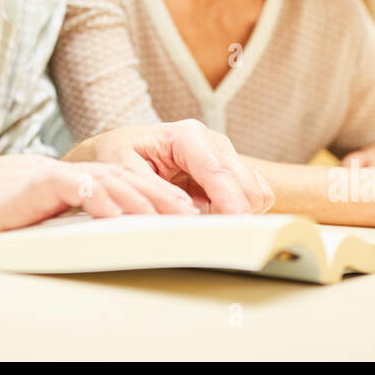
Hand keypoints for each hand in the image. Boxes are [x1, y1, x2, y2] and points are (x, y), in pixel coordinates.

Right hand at [0, 153, 198, 253]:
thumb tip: (65, 257)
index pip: (121, 187)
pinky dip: (111, 203)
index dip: (155, 200)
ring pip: (117, 182)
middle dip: (170, 197)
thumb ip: (44, 232)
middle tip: (205, 217)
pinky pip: (83, 190)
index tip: (186, 219)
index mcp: (62, 183)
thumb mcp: (14, 226)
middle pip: (131, 180)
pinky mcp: (36, 183)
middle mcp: (63, 173)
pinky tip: (132, 217)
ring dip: (154, 200)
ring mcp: (51, 175)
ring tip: (185, 218)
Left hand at [64, 119, 273, 213]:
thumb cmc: (119, 155)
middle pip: (245, 183)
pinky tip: (210, 215)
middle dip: (237, 212)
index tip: (237, 224)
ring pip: (255, 192)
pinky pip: (252, 197)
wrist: (119, 148)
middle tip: (215, 238)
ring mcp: (224, 156)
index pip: (217, 170)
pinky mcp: (229, 172)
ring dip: (237, 213)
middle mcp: (212, 142)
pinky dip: (237, 211)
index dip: (230, 199)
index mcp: (187, 136)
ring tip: (203, 222)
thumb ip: (153, 190)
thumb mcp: (123, 171)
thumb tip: (185, 213)